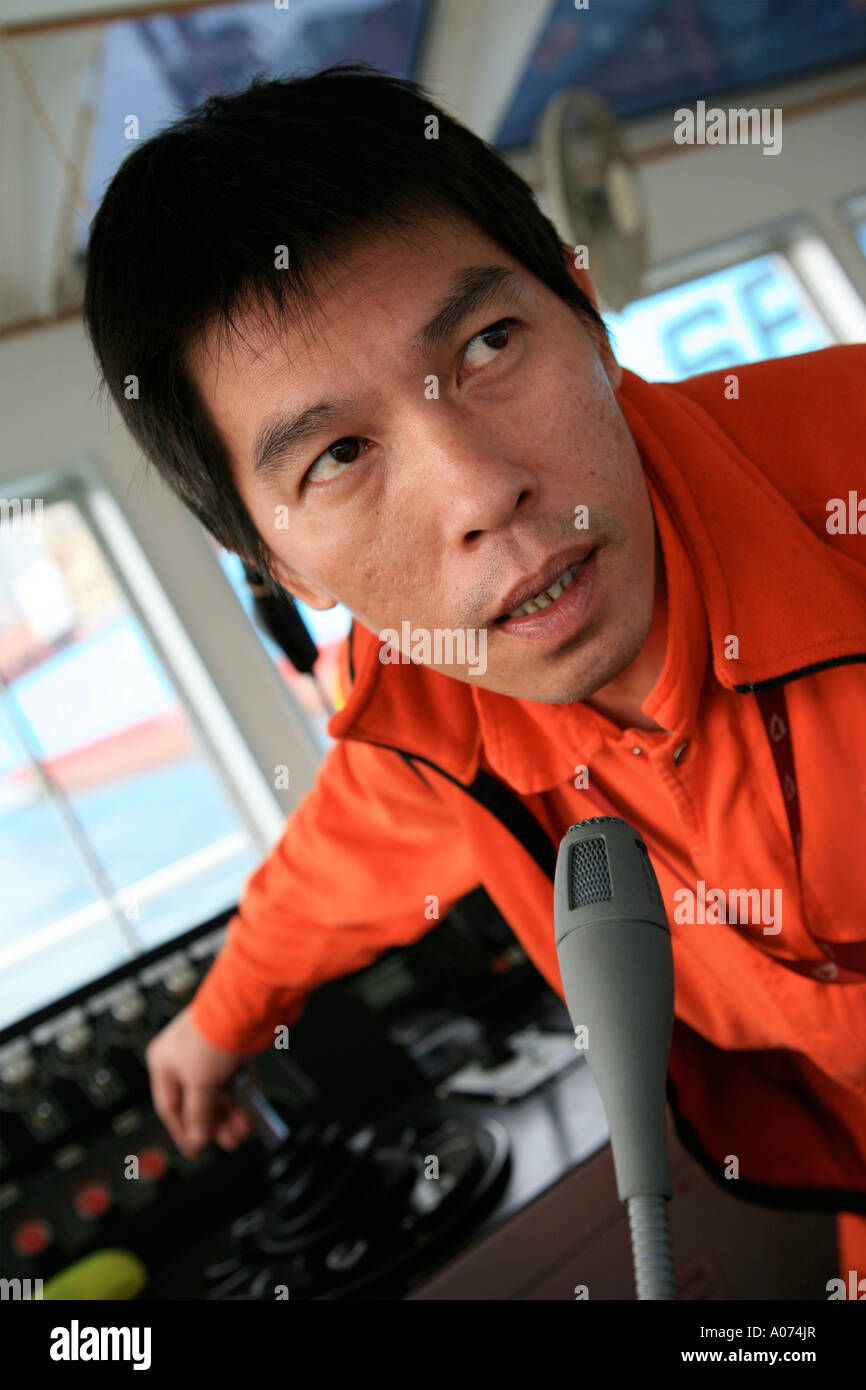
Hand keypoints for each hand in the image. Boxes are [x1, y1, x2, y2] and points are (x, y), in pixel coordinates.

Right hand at [145, 1005, 252, 1158]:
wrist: (243, 1006)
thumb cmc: (211, 1035)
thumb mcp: (199, 1084)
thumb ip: (198, 1115)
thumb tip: (198, 1138)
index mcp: (164, 1061)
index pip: (169, 1106)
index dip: (183, 1130)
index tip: (196, 1148)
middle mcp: (185, 1057)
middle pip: (198, 1101)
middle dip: (213, 1124)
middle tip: (228, 1141)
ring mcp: (211, 1053)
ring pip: (220, 1091)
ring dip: (231, 1113)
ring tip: (242, 1130)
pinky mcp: (234, 1049)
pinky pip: (236, 1080)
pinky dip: (243, 1096)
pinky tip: (250, 1111)